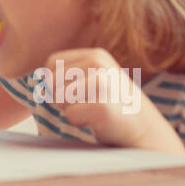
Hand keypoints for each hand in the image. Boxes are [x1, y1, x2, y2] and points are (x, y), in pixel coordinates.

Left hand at [37, 48, 184, 153]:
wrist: (145, 131)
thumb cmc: (111, 106)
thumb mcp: (92, 80)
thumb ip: (66, 75)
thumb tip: (39, 79)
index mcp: (95, 54)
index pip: (51, 64)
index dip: (56, 82)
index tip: (78, 93)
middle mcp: (99, 63)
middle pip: (52, 81)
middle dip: (62, 98)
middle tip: (89, 105)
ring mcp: (103, 83)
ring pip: (59, 97)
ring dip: (71, 110)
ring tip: (94, 111)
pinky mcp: (104, 106)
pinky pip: (71, 115)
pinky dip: (80, 122)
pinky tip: (98, 121)